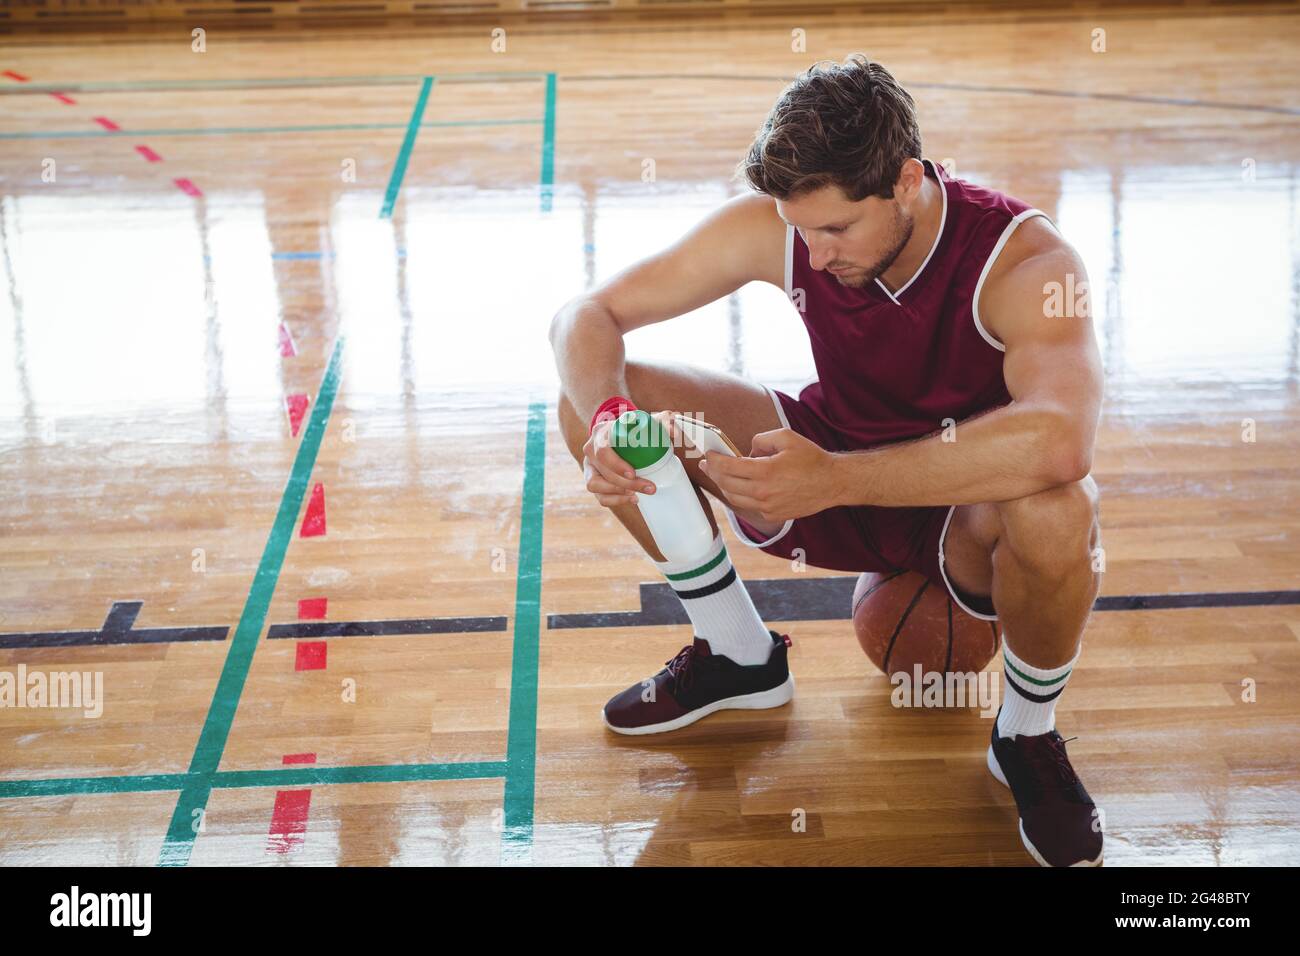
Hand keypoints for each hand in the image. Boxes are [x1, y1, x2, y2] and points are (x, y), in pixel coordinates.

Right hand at [583, 409, 679, 508]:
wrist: (620, 434)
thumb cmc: (635, 428)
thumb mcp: (648, 421)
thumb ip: (663, 421)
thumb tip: (675, 432)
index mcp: (600, 433)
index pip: (602, 451)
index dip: (616, 464)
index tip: (633, 473)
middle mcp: (590, 450)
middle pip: (602, 471)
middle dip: (626, 484)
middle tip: (649, 487)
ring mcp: (589, 466)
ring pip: (594, 485)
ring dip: (617, 493)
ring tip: (637, 495)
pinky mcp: (592, 480)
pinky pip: (599, 496)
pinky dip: (615, 501)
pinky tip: (633, 499)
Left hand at [699, 427, 834, 521]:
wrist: (832, 483)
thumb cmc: (811, 458)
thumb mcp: (786, 437)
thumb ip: (760, 439)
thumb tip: (747, 451)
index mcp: (765, 471)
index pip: (728, 467)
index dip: (714, 460)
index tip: (708, 454)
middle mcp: (763, 493)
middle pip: (726, 484)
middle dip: (713, 473)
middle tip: (707, 464)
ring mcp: (767, 507)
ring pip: (734, 498)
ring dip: (724, 486)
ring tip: (719, 475)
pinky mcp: (772, 516)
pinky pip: (748, 506)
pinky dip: (740, 495)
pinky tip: (739, 486)